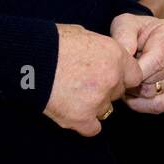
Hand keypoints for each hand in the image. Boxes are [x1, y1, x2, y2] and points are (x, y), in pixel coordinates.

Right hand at [44, 22, 143, 136]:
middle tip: (84, 83)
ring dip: (93, 105)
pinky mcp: (81, 118)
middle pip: (118, 93)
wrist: (29, 59)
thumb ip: (101, 49)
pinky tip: (73, 112)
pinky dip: (84, 122)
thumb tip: (102, 55)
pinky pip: (93, 128)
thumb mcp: (85, 35)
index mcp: (116, 56)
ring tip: (73, 94)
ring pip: (105, 109)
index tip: (108, 76)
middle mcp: (112, 79)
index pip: (134, 76)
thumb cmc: (52, 42)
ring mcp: (98, 101)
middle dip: (105, 89)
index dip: (121, 76)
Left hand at [111, 13, 163, 113]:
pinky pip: (161, 105)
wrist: (152, 36)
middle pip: (153, 81)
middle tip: (122, 74)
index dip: (134, 73)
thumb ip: (123, 36)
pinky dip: (143, 104)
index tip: (120, 72)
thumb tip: (125, 54)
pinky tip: (133, 94)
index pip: (156, 62)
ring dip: (135, 92)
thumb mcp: (125, 24)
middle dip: (132, 82)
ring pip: (154, 95)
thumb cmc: (137, 30)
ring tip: (128, 79)